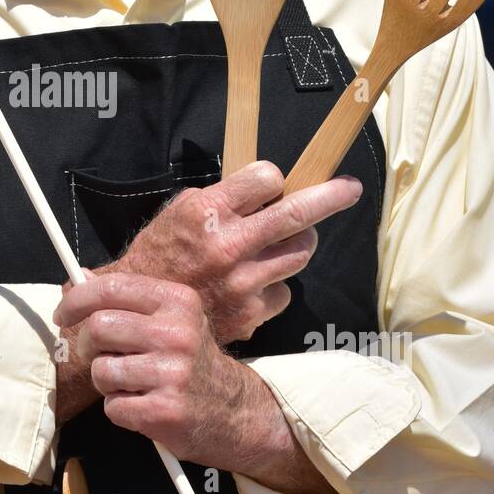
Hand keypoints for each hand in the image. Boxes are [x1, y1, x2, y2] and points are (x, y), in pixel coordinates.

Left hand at [52, 268, 338, 493]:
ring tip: (132, 383)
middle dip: (90, 346)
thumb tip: (81, 278)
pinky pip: (112, 406)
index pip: (111, 289)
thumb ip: (128, 300)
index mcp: (178, 301)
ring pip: (101, 370)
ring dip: (107, 382)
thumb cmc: (190, 360)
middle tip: (102, 356)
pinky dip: (120, 409)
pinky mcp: (164, 410)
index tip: (62, 315)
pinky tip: (144, 405)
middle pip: (98, 328)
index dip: (76, 301)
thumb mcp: (171, 319)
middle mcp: (177, 333)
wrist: (233, 410)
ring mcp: (172, 373)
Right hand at [110, 161, 362, 345]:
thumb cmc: (162, 256)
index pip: (265, 179)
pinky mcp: (251, 313)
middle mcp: (227, 246)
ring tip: (281, 241)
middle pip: (297, 215)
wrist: (143, 315)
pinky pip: (284, 291)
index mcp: (206, 213)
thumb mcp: (180, 212)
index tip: (279, 182)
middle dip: (332, 197)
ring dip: (299, 241)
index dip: (274, 178)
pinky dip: (275, 283)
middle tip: (349, 189)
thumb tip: (268, 187)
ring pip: (300, 252)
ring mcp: (243, 283)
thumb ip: (223, 198)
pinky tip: (252, 283)